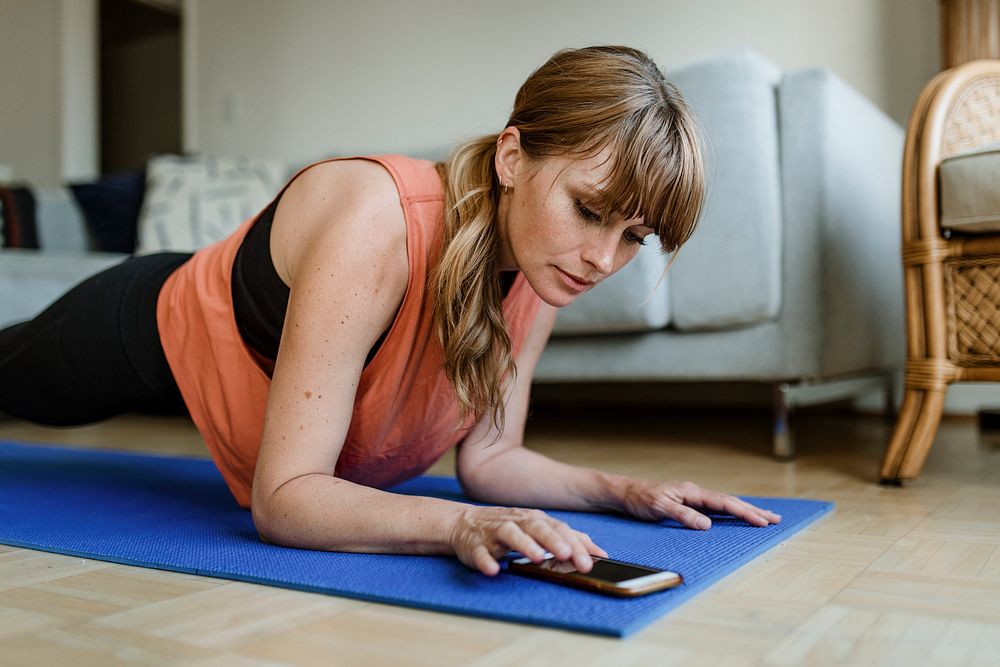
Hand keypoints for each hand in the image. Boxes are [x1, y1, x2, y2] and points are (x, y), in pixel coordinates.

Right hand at [449, 505, 607, 576]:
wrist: (464, 523)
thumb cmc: (509, 527)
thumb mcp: (539, 528)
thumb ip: (567, 538)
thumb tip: (599, 552)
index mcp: (535, 519)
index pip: (559, 529)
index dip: (575, 544)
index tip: (592, 560)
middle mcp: (517, 522)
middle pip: (538, 528)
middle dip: (554, 541)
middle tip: (568, 556)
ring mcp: (495, 532)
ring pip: (510, 534)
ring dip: (524, 545)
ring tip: (538, 558)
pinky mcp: (475, 545)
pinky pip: (480, 553)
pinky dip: (486, 561)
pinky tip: (493, 570)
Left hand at [618, 479, 780, 529]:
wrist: (626, 493)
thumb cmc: (641, 499)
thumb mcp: (661, 507)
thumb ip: (684, 516)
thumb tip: (708, 525)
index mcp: (692, 492)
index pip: (723, 503)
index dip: (744, 512)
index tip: (761, 521)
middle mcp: (696, 493)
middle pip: (730, 502)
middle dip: (753, 510)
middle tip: (775, 519)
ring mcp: (694, 498)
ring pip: (725, 504)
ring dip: (745, 511)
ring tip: (764, 517)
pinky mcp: (689, 504)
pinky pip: (716, 508)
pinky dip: (731, 512)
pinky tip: (737, 516)